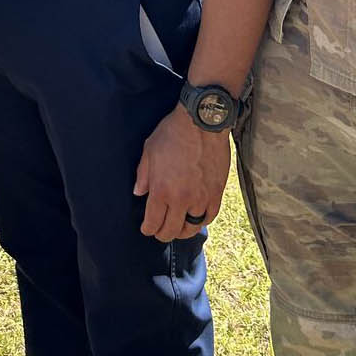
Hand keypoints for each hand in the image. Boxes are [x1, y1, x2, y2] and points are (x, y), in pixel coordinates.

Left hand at [134, 106, 229, 241]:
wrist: (203, 122)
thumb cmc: (173, 132)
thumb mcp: (149, 149)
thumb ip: (143, 174)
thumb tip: (139, 193)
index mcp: (161, 190)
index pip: (153, 223)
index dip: (148, 229)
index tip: (147, 227)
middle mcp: (181, 199)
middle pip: (171, 231)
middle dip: (162, 233)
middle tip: (160, 230)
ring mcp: (201, 198)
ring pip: (191, 228)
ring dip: (182, 230)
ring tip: (178, 226)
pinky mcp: (216, 193)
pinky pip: (209, 217)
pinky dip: (201, 220)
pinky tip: (196, 217)